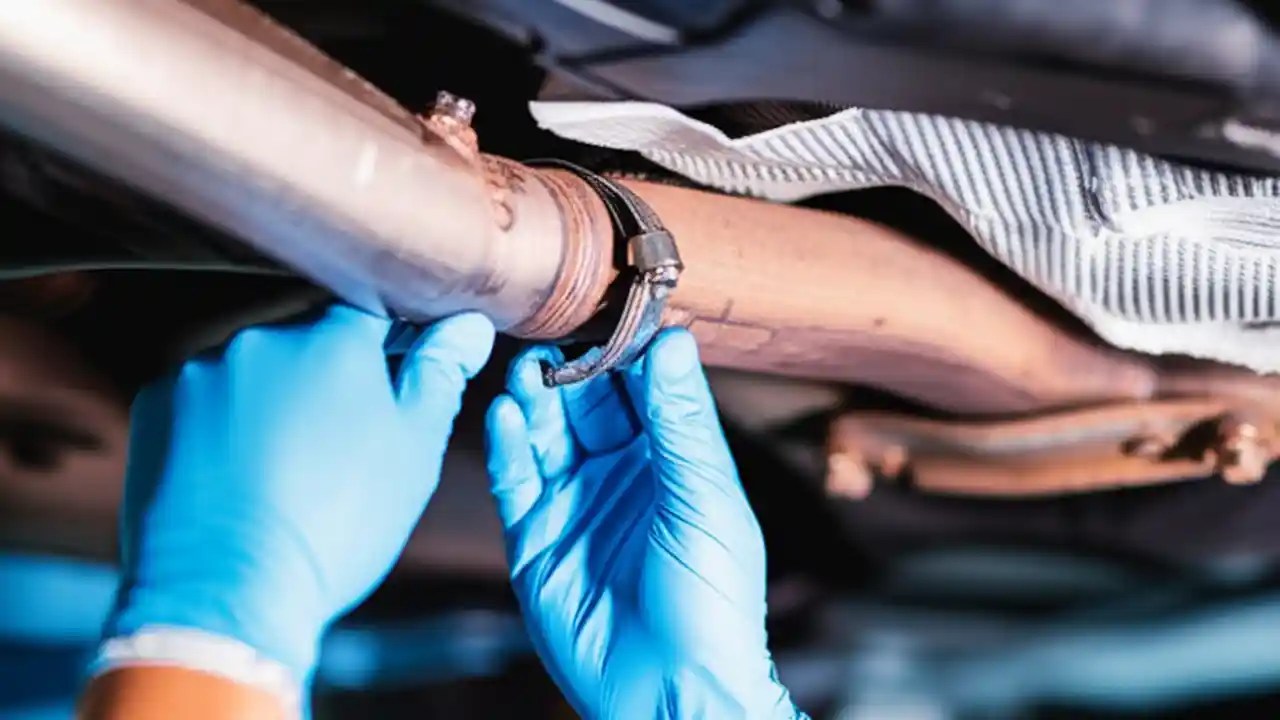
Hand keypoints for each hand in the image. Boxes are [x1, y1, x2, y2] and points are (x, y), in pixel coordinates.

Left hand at [106, 305, 494, 679]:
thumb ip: (440, 375)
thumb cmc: (338, 522)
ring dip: (273, 401)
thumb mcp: (413, 451)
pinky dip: (223, 424)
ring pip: (254, 371)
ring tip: (285, 467)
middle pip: (308, 341)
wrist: (229, 592)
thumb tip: (468, 324)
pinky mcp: (155, 405)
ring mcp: (202, 370)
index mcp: (335, 340)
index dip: (389, 345)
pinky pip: (204, 399)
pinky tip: (239, 473)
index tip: (396, 382)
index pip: (373, 313)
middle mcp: (263, 338)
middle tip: (341, 443)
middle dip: (327, 379)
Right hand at [485, 330, 802, 718]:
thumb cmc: (713, 601)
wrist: (673, 689)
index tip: (605, 304)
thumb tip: (675, 341)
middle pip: (586, 403)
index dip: (623, 348)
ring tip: (528, 369)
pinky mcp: (536, 539)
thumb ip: (682, 420)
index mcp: (671, 461)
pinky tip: (506, 413)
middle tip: (552, 331)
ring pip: (546, 434)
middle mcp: (620, 476)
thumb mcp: (705, 498)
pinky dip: (508, 445)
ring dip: (535, 398)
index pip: (641, 387)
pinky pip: (515, 481)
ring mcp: (574, 505)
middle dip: (570, 366)